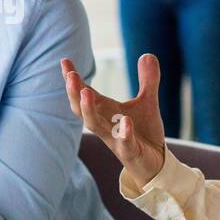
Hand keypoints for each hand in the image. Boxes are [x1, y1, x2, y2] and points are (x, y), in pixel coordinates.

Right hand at [60, 54, 166, 191]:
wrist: (156, 164)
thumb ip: (147, 80)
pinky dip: (124, 132)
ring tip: (86, 92)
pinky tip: (126, 121)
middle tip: (69, 75)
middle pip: (81, 110)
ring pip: (95, 126)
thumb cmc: (143, 133)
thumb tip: (147, 54)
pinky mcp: (130, 152)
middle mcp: (104, 125)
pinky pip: (124, 143)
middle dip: (74, 93)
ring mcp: (115, 139)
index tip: (64, 61)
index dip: (73, 78)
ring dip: (89, 110)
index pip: (83, 93)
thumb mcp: (147, 102)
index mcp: (105, 112)